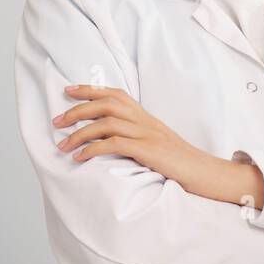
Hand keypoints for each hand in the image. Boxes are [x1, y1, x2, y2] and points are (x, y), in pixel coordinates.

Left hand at [53, 84, 263, 205]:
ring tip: (62, 145)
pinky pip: (115, 144)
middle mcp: (146, 120)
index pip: (115, 94)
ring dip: (80, 132)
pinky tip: (80, 158)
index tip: (68, 90)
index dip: (90, 89)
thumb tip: (109, 140)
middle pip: (107, 104)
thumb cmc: (180, 164)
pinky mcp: (149, 150)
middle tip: (56, 121)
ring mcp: (148, 134)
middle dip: (78, 109)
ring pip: (107, 122)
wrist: (206, 174)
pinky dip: (93, 148)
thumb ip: (136, 137)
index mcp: (146, 117)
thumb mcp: (156, 145)